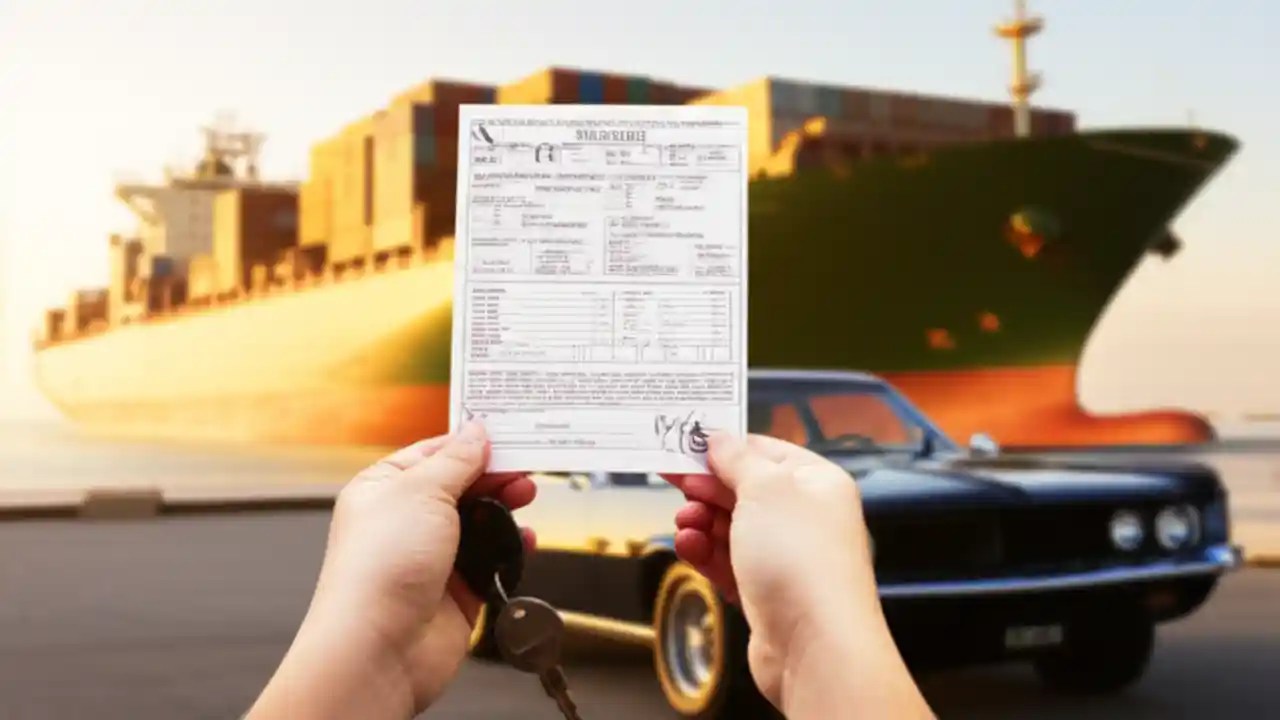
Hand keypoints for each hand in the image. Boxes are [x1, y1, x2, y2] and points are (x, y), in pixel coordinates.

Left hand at [248, 422, 535, 718]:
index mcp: (383, 488)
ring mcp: (432, 556)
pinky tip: (524, 540)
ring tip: (527, 498)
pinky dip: (511, 548)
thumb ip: (456, 460)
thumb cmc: (379, 569)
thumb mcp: (421, 491)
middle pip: (462, 486)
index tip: (508, 435)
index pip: (434, 452)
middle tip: (525, 469)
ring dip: (505, 510)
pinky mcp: (456, 589)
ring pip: (480, 522)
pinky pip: (491, 560)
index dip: (471, 443)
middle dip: (495, 475)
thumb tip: (476, 432)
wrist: (380, 647)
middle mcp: (406, 521)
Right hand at [665, 433, 930, 718]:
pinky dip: (706, 553)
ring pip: (731, 528)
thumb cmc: (799, 556)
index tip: (683, 447)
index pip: (764, 451)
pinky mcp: (766, 591)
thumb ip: (736, 459)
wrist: (815, 644)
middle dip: (706, 488)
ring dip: (702, 522)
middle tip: (674, 484)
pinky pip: (729, 562)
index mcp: (816, 482)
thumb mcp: (764, 489)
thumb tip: (718, 437)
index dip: (723, 449)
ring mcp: (785, 556)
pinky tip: (689, 547)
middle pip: (743, 490)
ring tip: (685, 523)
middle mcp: (805, 517)